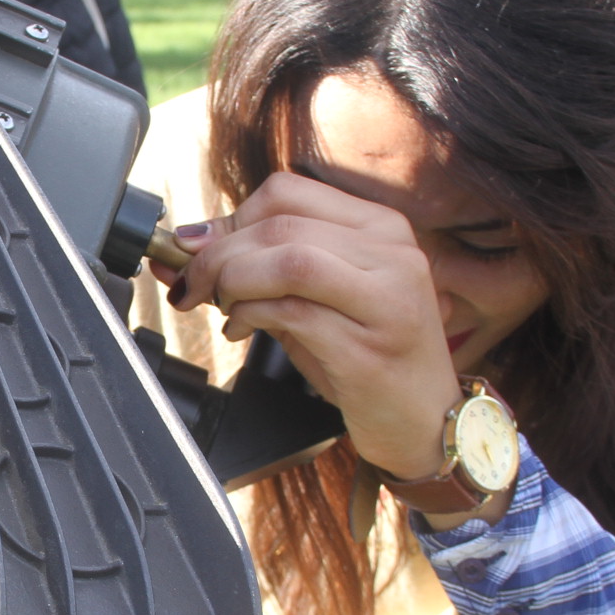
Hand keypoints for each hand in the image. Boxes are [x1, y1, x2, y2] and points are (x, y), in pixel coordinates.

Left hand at [158, 172, 461, 479]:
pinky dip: (248, 315)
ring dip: (232, 281)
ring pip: (286, 260)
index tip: (197, 248)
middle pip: (279, 225)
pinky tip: (240, 330)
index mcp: (382, 228)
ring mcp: (386, 299)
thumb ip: (266, 266)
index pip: (288, 193)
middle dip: (217, 254)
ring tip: (220, 306)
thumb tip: (188, 246)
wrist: (426, 422)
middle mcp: (392, 254)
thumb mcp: (323, 297)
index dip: (230, 218)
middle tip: (192, 284)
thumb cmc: (369, 357)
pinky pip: (290, 312)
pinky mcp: (367, 348)